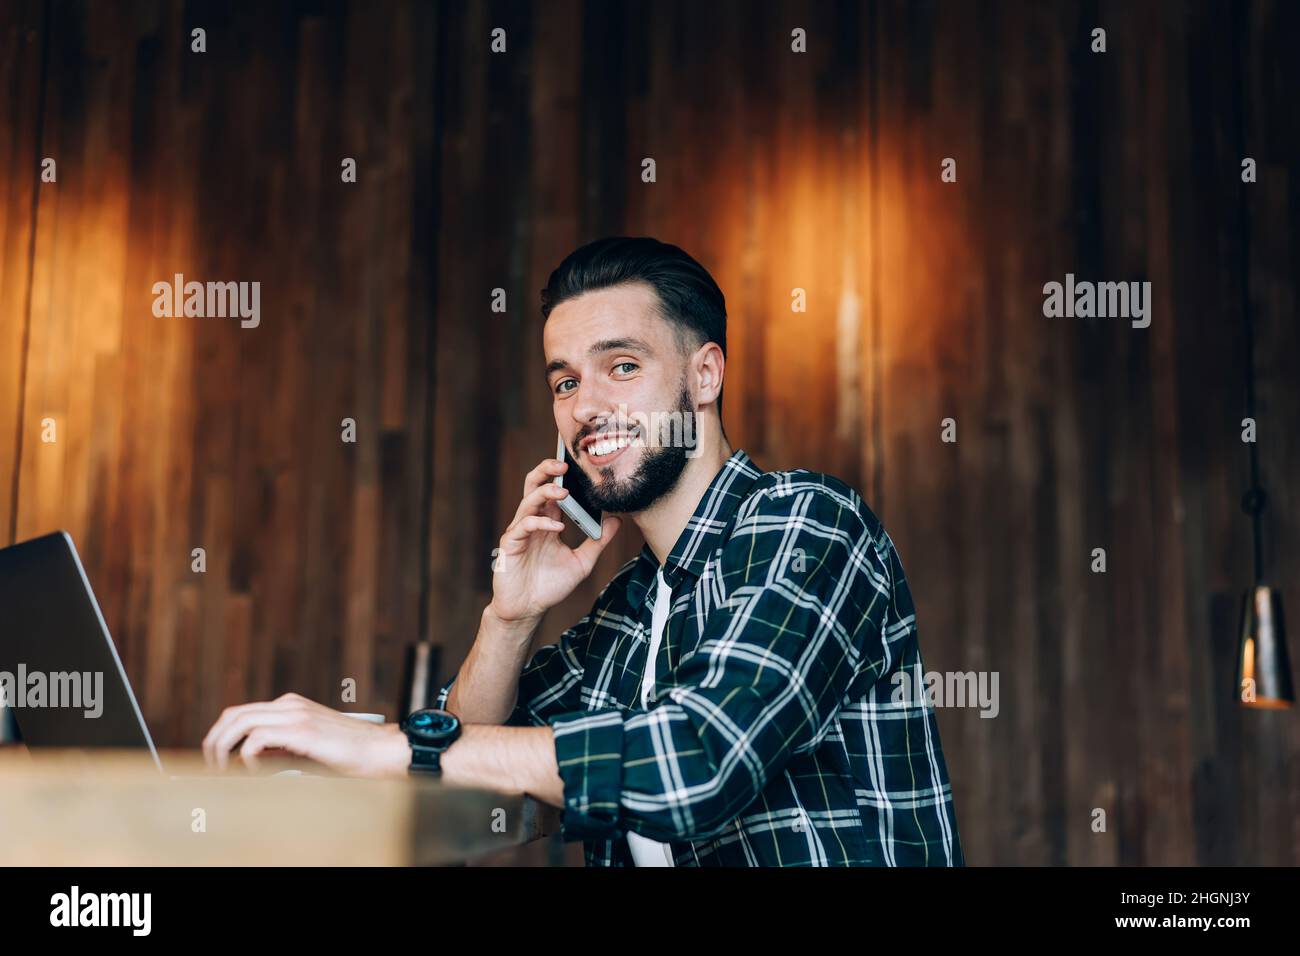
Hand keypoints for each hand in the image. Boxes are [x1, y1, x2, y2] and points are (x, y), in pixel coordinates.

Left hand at [201, 692, 410, 776]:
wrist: (383, 750)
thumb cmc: (352, 755)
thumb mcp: (308, 750)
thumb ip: (281, 750)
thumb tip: (248, 763)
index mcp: (291, 706)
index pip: (241, 713)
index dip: (221, 736)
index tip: (216, 761)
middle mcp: (289, 705)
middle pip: (233, 714)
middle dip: (213, 741)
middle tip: (211, 768)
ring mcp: (296, 715)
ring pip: (239, 722)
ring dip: (223, 748)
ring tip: (224, 771)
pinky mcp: (302, 730)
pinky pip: (257, 738)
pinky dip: (248, 756)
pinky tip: (258, 770)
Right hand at [489, 458, 620, 624]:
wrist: (528, 609)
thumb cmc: (550, 585)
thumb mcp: (582, 562)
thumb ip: (598, 542)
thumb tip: (617, 520)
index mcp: (548, 521)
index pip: (553, 489)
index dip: (562, 476)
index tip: (580, 465)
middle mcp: (533, 521)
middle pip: (535, 485)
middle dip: (546, 470)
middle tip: (564, 464)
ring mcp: (519, 531)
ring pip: (528, 501)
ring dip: (545, 493)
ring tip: (563, 492)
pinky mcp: (510, 544)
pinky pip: (523, 526)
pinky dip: (541, 523)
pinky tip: (557, 528)